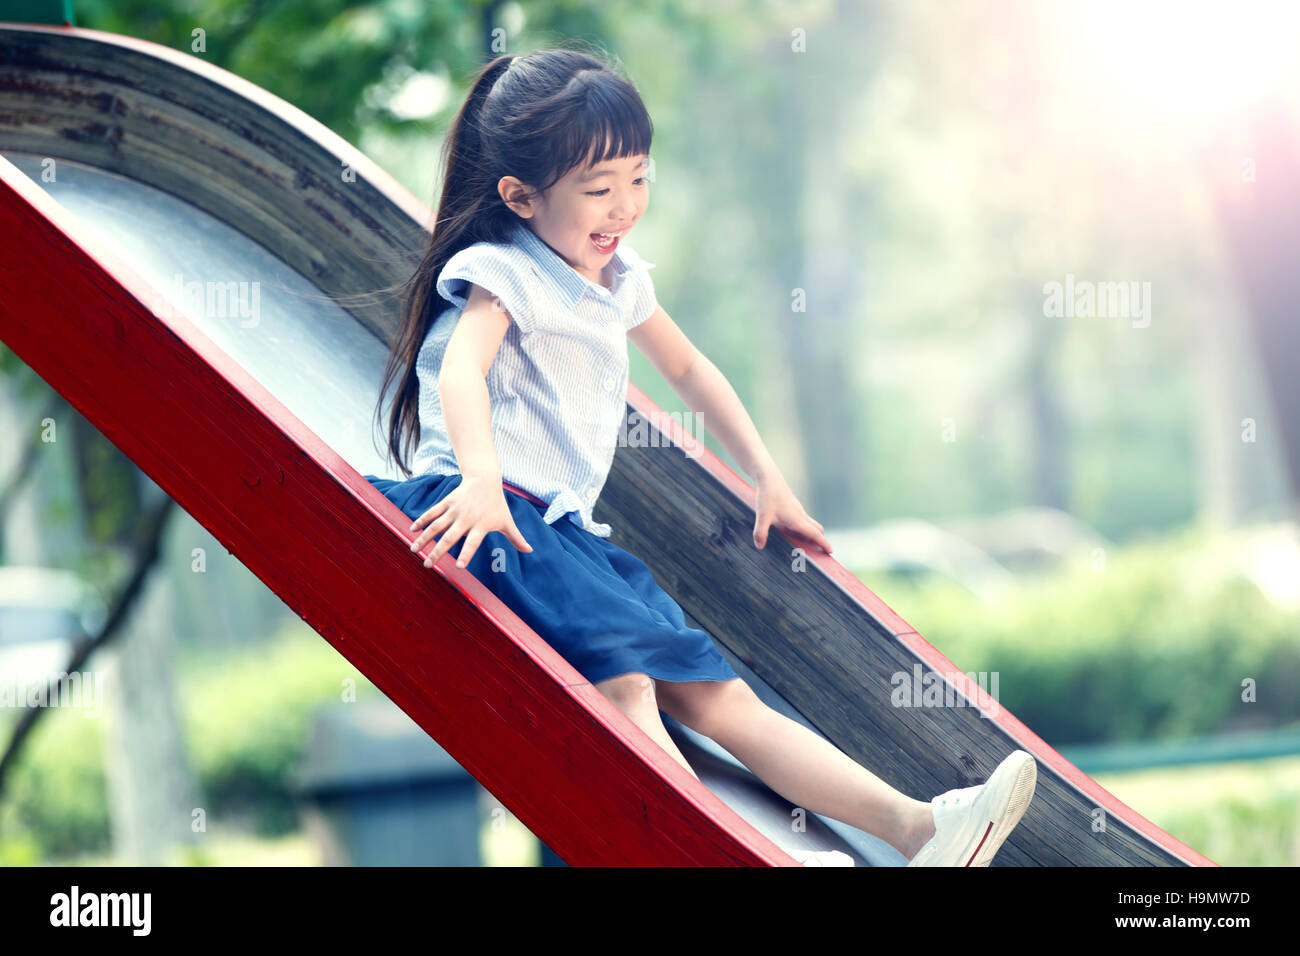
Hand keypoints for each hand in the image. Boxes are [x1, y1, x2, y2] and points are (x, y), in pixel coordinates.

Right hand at [408, 473, 533, 568]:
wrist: (485, 479)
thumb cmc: (497, 504)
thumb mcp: (507, 521)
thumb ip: (516, 538)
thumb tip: (530, 551)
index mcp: (480, 526)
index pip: (472, 543)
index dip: (467, 554)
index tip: (459, 567)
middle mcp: (465, 519)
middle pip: (449, 538)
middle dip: (438, 553)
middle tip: (428, 566)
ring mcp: (454, 510)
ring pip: (436, 526)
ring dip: (424, 539)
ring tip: (414, 551)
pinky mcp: (446, 502)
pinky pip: (432, 513)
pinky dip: (421, 521)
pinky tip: (411, 530)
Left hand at [752, 473, 831, 553]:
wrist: (768, 477)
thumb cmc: (767, 496)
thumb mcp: (762, 516)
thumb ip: (760, 532)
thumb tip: (759, 546)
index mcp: (796, 519)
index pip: (814, 534)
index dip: (823, 543)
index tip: (830, 551)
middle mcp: (800, 515)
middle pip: (816, 529)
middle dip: (820, 540)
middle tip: (819, 551)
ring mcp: (797, 510)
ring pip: (810, 523)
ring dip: (811, 534)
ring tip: (805, 545)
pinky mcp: (793, 506)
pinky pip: (803, 519)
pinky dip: (803, 527)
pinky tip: (792, 531)